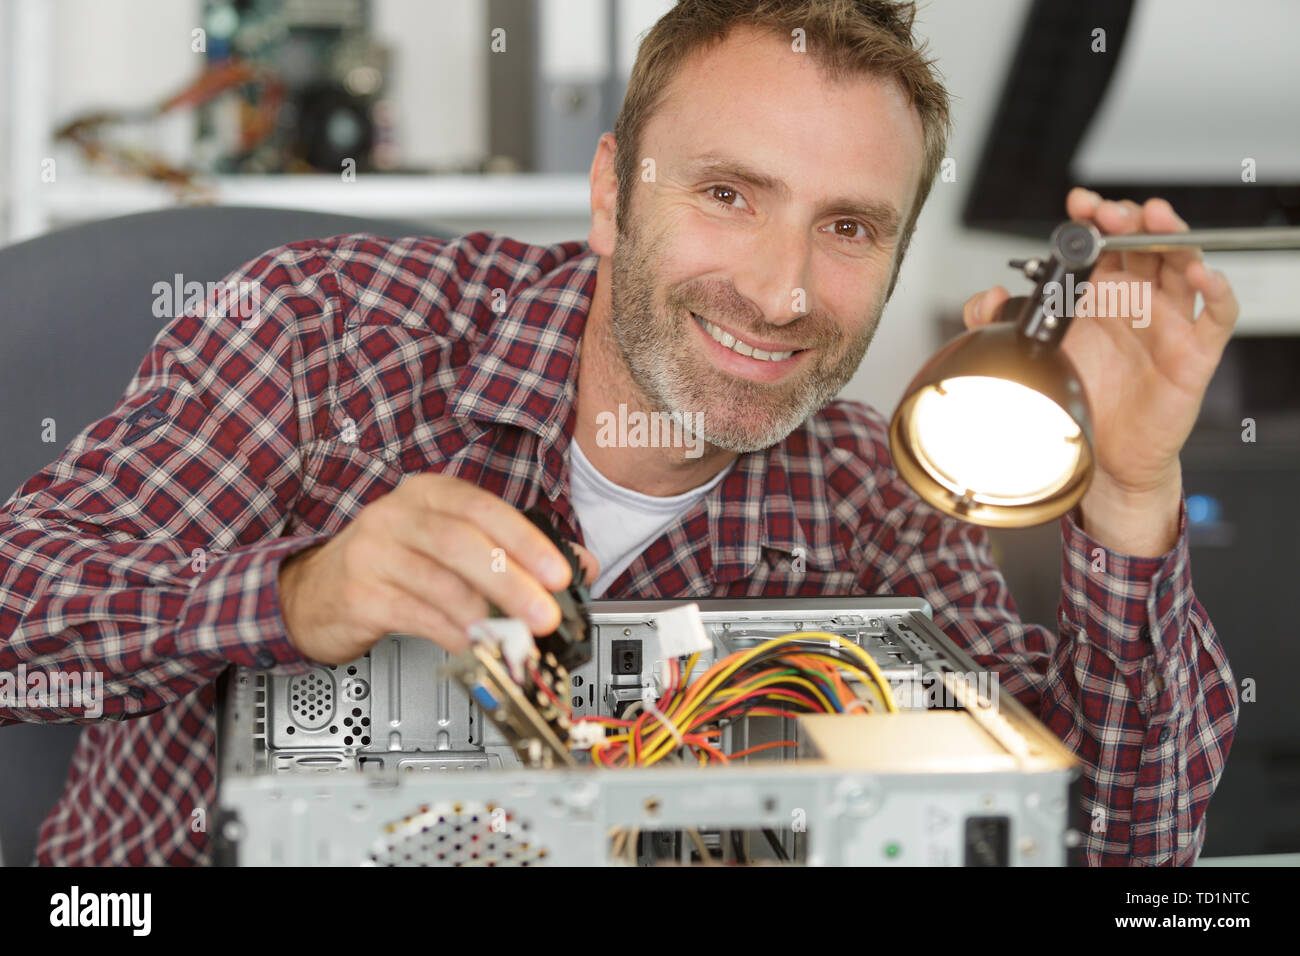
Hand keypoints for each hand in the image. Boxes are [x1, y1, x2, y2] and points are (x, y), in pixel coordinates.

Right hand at [277, 473, 598, 664]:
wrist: (312, 592)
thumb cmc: (391, 565)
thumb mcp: (447, 547)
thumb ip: (509, 552)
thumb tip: (580, 566)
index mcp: (428, 494)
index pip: (483, 508)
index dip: (526, 541)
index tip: (561, 573)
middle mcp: (397, 515)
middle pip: (462, 541)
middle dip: (511, 580)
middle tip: (544, 614)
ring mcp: (373, 553)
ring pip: (439, 580)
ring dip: (485, 615)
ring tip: (514, 638)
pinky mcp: (358, 594)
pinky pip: (414, 614)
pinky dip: (451, 634)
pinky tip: (474, 646)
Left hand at [962, 189, 1239, 553]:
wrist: (1100, 457)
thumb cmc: (1076, 397)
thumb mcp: (1027, 355)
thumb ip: (993, 324)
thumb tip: (987, 296)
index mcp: (1099, 293)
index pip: (1104, 241)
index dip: (1095, 218)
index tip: (1079, 205)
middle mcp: (1136, 300)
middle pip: (1145, 241)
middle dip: (1130, 218)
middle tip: (1110, 214)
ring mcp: (1168, 321)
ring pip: (1183, 264)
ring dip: (1173, 236)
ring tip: (1155, 222)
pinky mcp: (1194, 352)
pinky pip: (1217, 315)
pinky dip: (1218, 290)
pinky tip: (1203, 275)